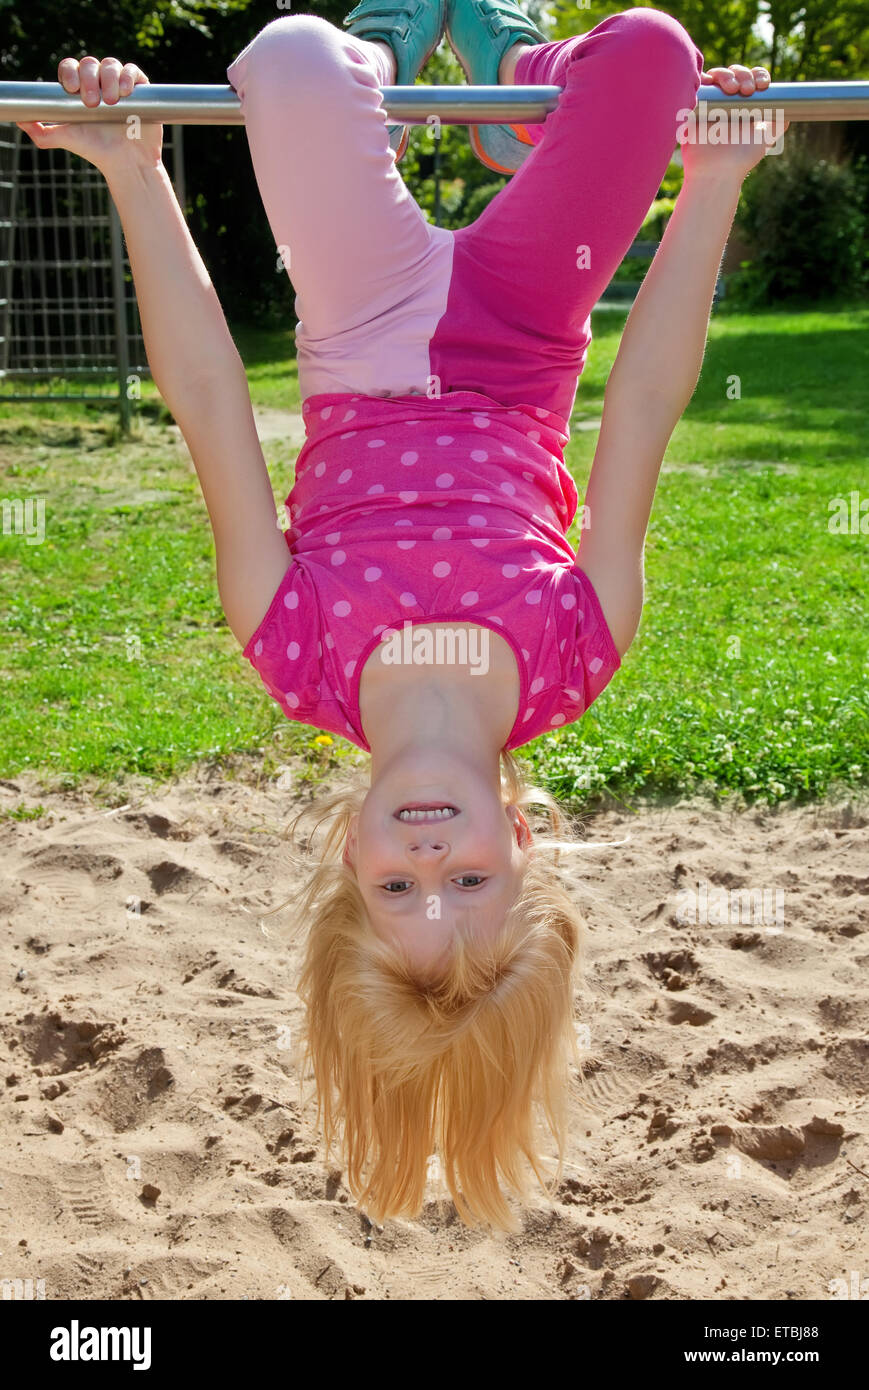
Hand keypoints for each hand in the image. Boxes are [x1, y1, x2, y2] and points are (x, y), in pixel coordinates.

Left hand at [16, 56, 161, 173]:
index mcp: (80, 90)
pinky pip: (133, 71)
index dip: (70, 73)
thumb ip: (43, 132)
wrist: (127, 163)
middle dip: (88, 78)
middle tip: (91, 103)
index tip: (72, 89)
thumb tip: (21, 120)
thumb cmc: (97, 151)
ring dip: (108, 79)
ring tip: (110, 103)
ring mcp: (119, 85)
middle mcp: (98, 84)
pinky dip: (128, 76)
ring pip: (110, 64)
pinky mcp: (140, 89)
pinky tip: (125, 92)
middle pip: (89, 64)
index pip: (71, 68)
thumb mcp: (67, 139)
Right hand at [681, 64, 788, 181]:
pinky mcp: (693, 107)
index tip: (763, 85)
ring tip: (731, 89)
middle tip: (747, 90)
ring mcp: (710, 103)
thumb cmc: (742, 157)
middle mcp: (728, 101)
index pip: (753, 78)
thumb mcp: (767, 136)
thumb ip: (779, 120)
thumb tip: (791, 107)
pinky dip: (704, 79)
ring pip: (717, 75)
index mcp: (746, 104)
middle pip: (736, 72)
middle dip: (744, 75)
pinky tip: (712, 84)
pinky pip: (696, 85)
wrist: (718, 171)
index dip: (758, 75)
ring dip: (726, 75)